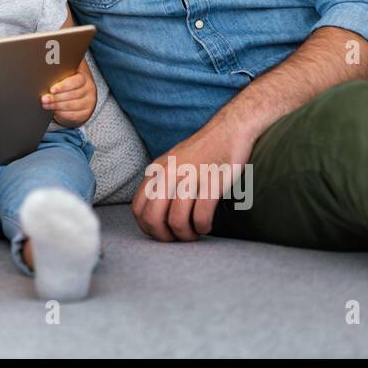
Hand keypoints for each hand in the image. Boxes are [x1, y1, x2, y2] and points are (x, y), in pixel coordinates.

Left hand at [41, 59, 95, 126]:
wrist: (79, 97)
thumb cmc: (68, 81)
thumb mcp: (67, 72)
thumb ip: (61, 66)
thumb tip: (48, 56)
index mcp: (85, 76)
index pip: (76, 81)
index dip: (63, 86)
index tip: (52, 89)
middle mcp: (90, 89)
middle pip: (73, 94)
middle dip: (56, 97)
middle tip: (44, 98)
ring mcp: (89, 102)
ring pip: (72, 105)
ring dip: (56, 105)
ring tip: (45, 104)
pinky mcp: (86, 113)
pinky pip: (73, 115)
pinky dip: (62, 113)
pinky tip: (54, 111)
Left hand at [131, 120, 254, 241]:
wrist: (228, 130)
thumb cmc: (202, 152)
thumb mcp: (171, 164)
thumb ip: (160, 184)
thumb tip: (153, 215)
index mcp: (156, 171)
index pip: (138, 209)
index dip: (148, 228)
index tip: (163, 233)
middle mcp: (168, 173)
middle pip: (153, 218)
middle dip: (165, 237)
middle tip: (179, 238)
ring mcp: (189, 177)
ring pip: (176, 221)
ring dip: (187, 235)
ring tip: (195, 232)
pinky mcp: (211, 182)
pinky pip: (200, 216)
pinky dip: (203, 227)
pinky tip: (206, 225)